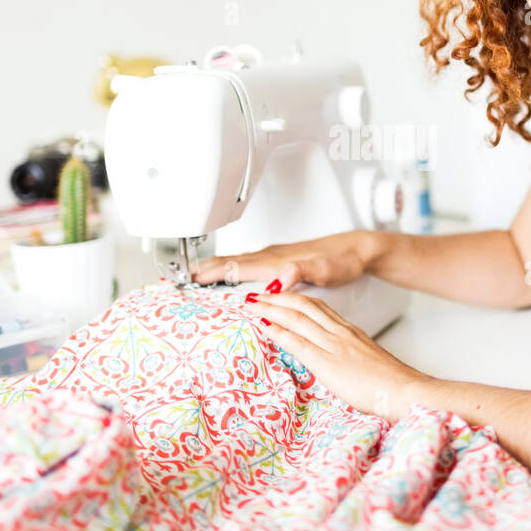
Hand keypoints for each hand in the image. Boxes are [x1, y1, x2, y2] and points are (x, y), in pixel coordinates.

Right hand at [192, 230, 379, 288]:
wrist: (355, 250)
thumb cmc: (342, 261)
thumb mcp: (326, 271)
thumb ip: (303, 272)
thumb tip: (282, 276)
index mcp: (275, 262)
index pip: (234, 267)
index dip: (209, 274)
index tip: (187, 280)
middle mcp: (270, 257)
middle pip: (227, 262)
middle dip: (201, 270)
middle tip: (175, 280)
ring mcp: (273, 257)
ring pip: (234, 262)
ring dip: (211, 269)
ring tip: (190, 278)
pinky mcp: (277, 260)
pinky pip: (244, 264)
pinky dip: (226, 268)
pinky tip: (224, 276)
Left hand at [252, 290, 428, 422]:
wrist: (405, 391)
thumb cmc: (391, 384)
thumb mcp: (369, 362)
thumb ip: (352, 357)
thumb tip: (340, 364)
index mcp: (350, 332)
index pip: (318, 308)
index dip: (295, 300)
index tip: (278, 296)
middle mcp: (341, 332)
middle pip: (304, 306)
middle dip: (278, 297)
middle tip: (257, 293)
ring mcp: (334, 345)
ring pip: (298, 317)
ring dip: (271, 308)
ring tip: (252, 303)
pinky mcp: (328, 362)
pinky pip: (298, 342)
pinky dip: (278, 331)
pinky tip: (264, 326)